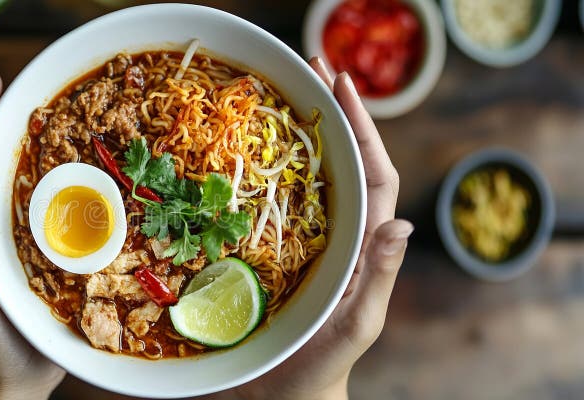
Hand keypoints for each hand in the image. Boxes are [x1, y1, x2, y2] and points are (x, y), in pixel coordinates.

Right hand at [228, 58, 412, 399]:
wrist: (282, 390)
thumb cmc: (323, 364)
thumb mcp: (358, 323)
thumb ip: (379, 277)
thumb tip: (402, 222)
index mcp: (362, 243)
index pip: (373, 174)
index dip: (363, 128)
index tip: (342, 85)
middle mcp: (336, 231)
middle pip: (342, 161)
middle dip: (331, 112)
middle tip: (310, 67)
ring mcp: (305, 238)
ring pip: (308, 174)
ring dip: (299, 130)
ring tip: (283, 92)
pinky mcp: (272, 247)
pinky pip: (270, 201)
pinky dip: (263, 169)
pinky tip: (244, 148)